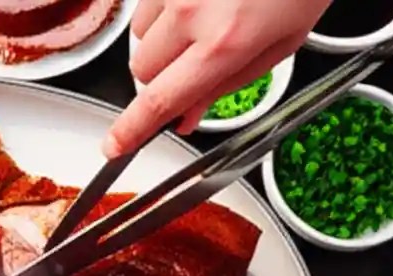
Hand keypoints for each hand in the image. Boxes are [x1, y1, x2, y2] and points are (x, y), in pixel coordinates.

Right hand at [105, 0, 331, 156]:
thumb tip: (186, 116)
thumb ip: (225, 85)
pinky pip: (146, 4)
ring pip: (139, 36)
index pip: (160, 100)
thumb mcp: (277, 46)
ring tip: (204, 19)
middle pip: (143, 71)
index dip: (132, 130)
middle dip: (163, 77)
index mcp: (225, 44)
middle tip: (196, 62)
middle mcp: (192, 12)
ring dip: (162, 39)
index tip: (115, 146)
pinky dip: (165, 9)